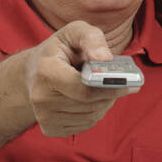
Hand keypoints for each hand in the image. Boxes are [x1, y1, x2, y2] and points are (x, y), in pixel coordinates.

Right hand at [23, 20, 131, 137]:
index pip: (85, 89)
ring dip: (103, 103)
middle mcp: (41, 98)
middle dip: (109, 93)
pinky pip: (85, 124)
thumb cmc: (58, 50)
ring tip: (101, 87)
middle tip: (119, 83)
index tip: (129, 84)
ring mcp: (44, 117)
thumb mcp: (74, 32)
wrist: (32, 72)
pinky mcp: (50, 129)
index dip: (109, 87)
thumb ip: (92, 38)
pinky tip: (89, 99)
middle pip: (90, 104)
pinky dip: (94, 112)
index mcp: (46, 71)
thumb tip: (106, 59)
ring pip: (90, 116)